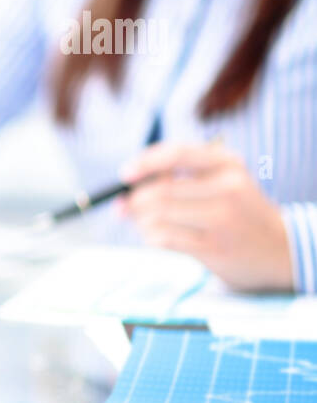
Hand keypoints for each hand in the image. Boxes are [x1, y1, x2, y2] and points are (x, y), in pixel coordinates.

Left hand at [117, 141, 292, 290]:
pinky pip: (163, 238)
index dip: (144, 163)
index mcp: (227, 163)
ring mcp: (222, 219)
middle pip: (159, 191)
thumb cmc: (236, 210)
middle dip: (133, 200)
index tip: (124, 175)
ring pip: (156, 216)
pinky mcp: (214, 247)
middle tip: (124, 208)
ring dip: (140, 221)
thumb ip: (177, 176)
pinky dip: (150, 236)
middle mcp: (228, 188)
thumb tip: (124, 187)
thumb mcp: (220, 181)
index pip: (176, 154)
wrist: (279, 249)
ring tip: (147, 223)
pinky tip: (158, 236)